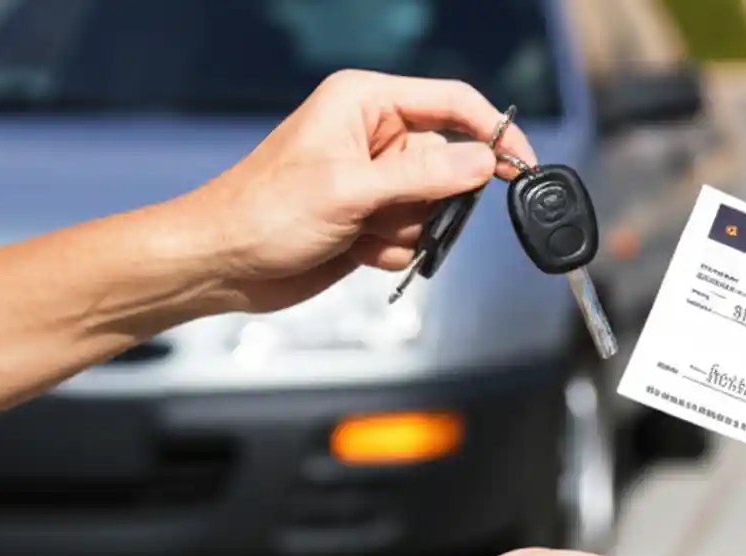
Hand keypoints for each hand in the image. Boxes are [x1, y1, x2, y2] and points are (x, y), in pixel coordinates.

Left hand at [186, 70, 536, 313]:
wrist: (224, 264)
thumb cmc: (264, 212)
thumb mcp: (350, 188)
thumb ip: (424, 175)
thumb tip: (482, 161)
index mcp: (365, 102)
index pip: (452, 103)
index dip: (492, 131)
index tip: (521, 164)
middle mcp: (375, 135)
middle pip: (449, 162)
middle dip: (430, 199)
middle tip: (392, 212)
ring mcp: (375, 179)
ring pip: (435, 206)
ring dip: (407, 229)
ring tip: (360, 232)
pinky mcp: (371, 216)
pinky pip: (415, 234)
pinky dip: (393, 248)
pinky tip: (354, 247)